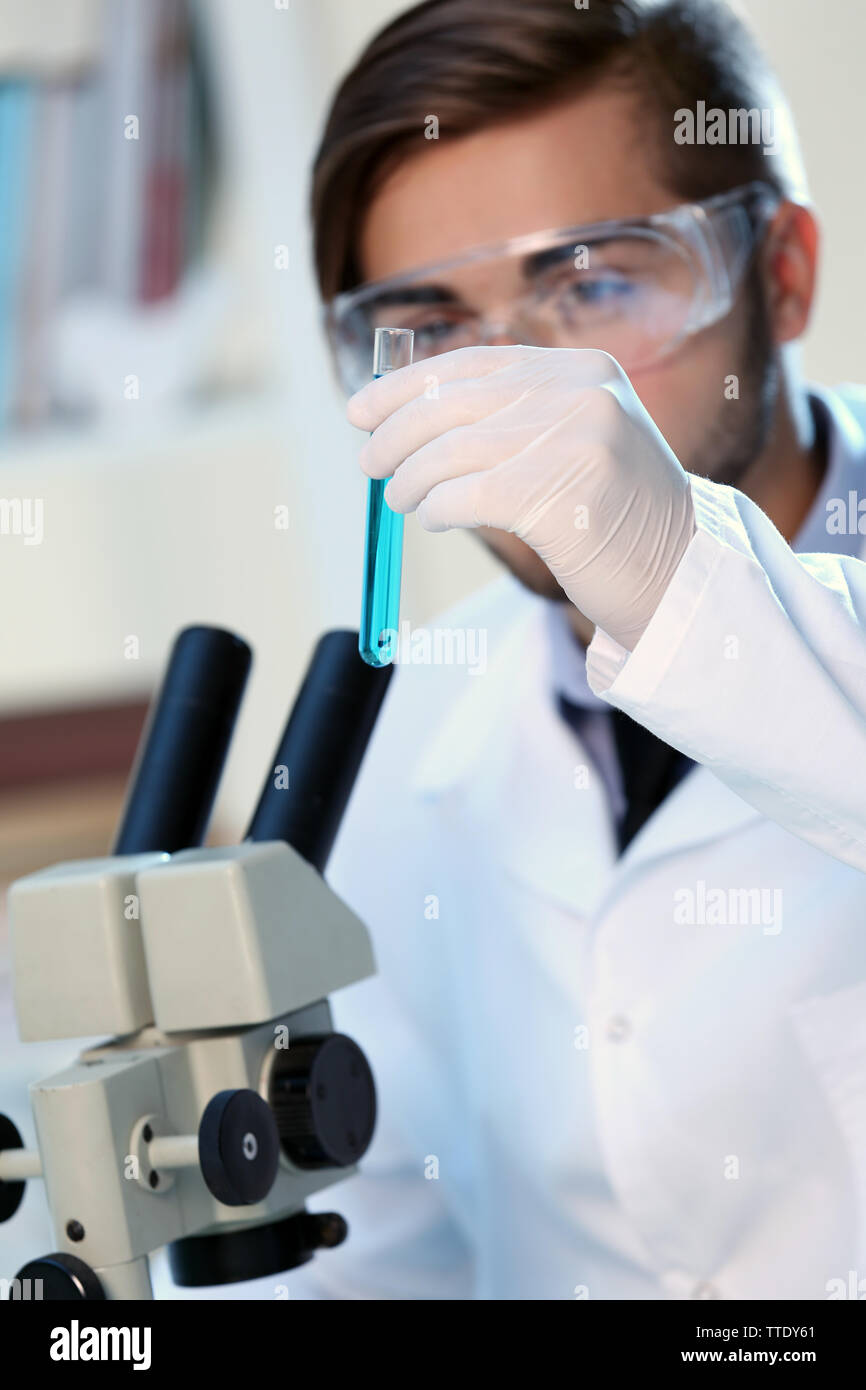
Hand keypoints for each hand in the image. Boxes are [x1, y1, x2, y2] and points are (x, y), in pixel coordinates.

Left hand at [348, 345, 695, 650]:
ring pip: (451, 451)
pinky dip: (437, 508)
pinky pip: (465, 495)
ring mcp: (576, 441)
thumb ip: (509, 419)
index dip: (406, 385)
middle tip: (369, 464)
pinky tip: (435, 517)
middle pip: (453, 403)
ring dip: (410, 480)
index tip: (361, 409)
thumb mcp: (574, 442)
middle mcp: (582, 393)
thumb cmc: (613, 516)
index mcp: (582, 370)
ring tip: (401, 500)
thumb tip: (404, 417)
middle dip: (395, 435)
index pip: (473, 363)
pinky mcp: (562, 495)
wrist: (677, 573)